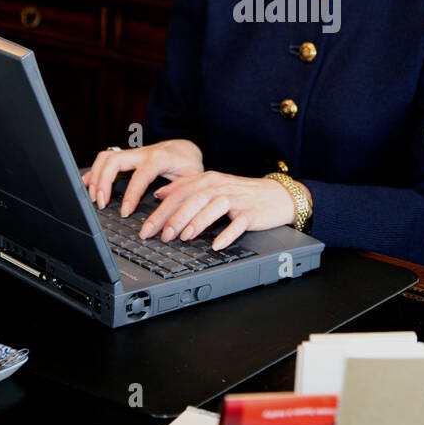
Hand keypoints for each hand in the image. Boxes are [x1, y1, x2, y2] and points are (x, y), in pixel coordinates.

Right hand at [82, 139, 202, 216]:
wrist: (185, 149)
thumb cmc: (188, 164)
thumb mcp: (192, 177)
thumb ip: (179, 187)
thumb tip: (158, 196)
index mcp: (159, 158)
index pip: (140, 176)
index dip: (130, 195)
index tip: (124, 212)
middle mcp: (142, 153)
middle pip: (114, 161)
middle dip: (103, 182)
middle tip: (101, 204)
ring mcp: (132, 153)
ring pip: (105, 157)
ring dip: (95, 177)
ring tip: (94, 198)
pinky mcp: (126, 157)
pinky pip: (104, 159)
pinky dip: (93, 171)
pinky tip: (86, 184)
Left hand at [139, 171, 302, 250]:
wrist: (276, 195)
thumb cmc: (241, 193)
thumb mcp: (213, 186)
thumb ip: (187, 188)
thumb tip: (160, 194)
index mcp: (208, 180)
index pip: (179, 194)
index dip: (161, 211)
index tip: (146, 227)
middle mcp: (221, 187)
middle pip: (193, 200)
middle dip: (174, 218)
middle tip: (161, 236)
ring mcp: (237, 199)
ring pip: (213, 208)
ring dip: (197, 222)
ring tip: (184, 237)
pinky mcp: (252, 212)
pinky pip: (238, 223)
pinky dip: (227, 234)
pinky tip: (217, 244)